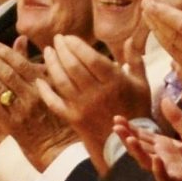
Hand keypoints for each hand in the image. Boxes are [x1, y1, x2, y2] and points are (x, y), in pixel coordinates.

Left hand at [0, 40, 74, 169]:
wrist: (61, 151)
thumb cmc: (62, 120)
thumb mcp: (59, 92)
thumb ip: (47, 72)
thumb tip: (45, 52)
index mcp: (44, 87)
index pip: (21, 64)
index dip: (5, 53)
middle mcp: (32, 96)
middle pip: (7, 73)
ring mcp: (21, 111)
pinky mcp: (12, 126)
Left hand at [35, 34, 149, 170]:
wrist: (128, 143)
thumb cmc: (136, 110)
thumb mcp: (141, 84)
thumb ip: (135, 60)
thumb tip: (129, 38)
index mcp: (114, 82)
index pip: (90, 57)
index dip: (76, 44)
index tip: (68, 37)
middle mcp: (97, 93)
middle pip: (73, 66)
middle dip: (62, 49)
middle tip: (57, 40)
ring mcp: (83, 107)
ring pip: (61, 81)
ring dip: (52, 64)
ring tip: (48, 52)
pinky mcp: (73, 119)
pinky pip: (55, 103)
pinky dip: (45, 91)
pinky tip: (40, 80)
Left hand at [144, 0, 181, 124]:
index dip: (164, 13)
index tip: (150, 2)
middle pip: (172, 37)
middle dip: (156, 20)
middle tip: (144, 4)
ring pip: (173, 51)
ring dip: (159, 34)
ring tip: (149, 19)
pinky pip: (179, 64)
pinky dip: (170, 49)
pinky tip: (164, 40)